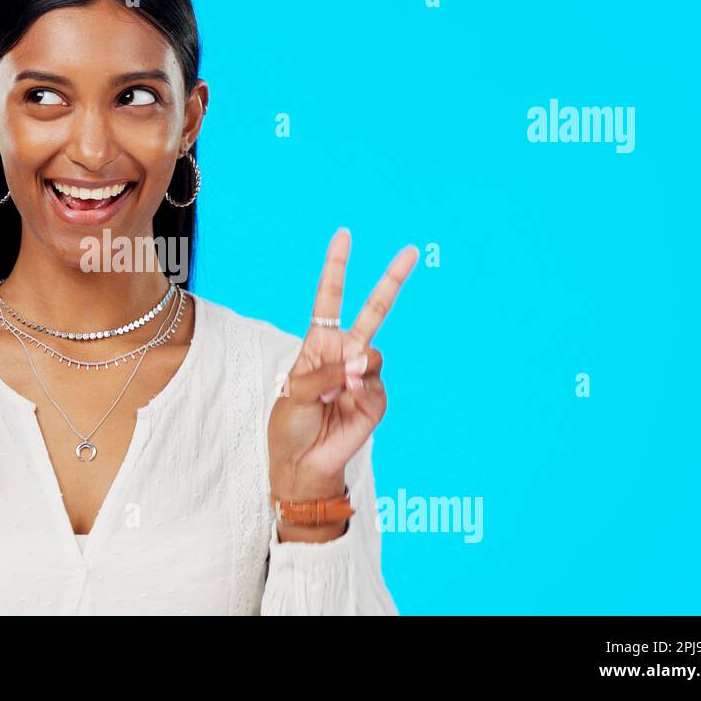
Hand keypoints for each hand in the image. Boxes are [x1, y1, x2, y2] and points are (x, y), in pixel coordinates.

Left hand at [268, 229, 418, 512]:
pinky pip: (375, 382)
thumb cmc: (290, 426)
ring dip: (354, 367)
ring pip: (373, 352)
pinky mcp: (376, 399)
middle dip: (391, 281)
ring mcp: (363, 376)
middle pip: (372, 311)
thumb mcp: (293, 392)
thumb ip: (324, 372)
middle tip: (410, 251)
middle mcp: (344, 354)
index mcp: (319, 344)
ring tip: (338, 388)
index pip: (330, 299)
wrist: (302, 464)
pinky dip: (361, 387)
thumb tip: (360, 362)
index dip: (336, 268)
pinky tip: (348, 398)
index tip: (345, 236)